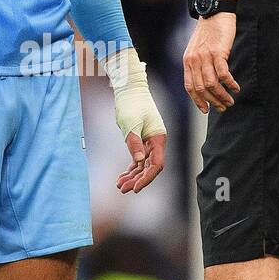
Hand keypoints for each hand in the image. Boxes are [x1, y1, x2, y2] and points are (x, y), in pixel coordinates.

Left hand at [105, 47, 166, 192]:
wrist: (129, 89)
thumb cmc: (131, 104)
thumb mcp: (131, 123)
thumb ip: (134, 142)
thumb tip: (137, 161)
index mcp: (158, 138)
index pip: (156, 165)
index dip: (147, 178)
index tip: (135, 188)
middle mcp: (156, 142)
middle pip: (149, 167)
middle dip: (137, 180)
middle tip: (123, 190)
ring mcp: (148, 142)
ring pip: (142, 165)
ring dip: (132, 176)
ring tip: (120, 186)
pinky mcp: (140, 140)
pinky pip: (136, 158)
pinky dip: (130, 168)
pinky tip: (122, 176)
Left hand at [183, 14, 239, 112]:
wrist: (215, 12)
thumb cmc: (209, 31)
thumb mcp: (198, 48)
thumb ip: (199, 64)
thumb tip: (206, 82)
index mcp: (187, 61)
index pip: (190, 87)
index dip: (198, 101)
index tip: (206, 109)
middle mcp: (194, 61)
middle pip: (201, 89)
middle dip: (213, 101)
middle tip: (223, 107)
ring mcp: (205, 57)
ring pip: (212, 84)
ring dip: (222, 96)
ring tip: (231, 101)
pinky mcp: (218, 52)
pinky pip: (223, 74)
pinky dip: (230, 84)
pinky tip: (236, 87)